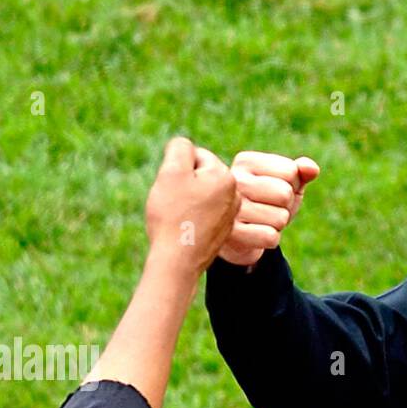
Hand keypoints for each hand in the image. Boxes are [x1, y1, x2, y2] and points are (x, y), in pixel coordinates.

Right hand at [145, 137, 239, 275]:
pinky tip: (185, 229)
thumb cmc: (173, 215)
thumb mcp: (172, 171)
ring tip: (179, 217)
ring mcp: (230, 216)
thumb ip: (180, 148)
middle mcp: (235, 195)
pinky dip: (192, 219)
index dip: (177, 169)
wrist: (178, 260)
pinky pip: (202, 216)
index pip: (195, 156)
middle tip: (175, 203)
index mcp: (226, 177)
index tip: (173, 188)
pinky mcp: (222, 232)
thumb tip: (185, 147)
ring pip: (200, 196)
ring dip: (186, 202)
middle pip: (199, 176)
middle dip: (183, 185)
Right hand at [217, 151, 319, 266]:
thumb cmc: (266, 201)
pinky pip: (271, 237)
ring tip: (262, 220)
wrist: (239, 233)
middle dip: (286, 205)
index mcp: (246, 161)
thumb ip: (301, 172)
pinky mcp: (233, 235)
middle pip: (285, 193)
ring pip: (280, 218)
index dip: (292, 185)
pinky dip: (271, 238)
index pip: (291, 171)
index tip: (274, 190)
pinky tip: (256, 233)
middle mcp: (234, 181)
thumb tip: (312, 169)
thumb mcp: (287, 183)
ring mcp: (231, 207)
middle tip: (270, 207)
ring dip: (278, 223)